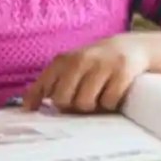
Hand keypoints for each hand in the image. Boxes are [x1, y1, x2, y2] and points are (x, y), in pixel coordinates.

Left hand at [23, 35, 149, 112]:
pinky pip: (109, 101)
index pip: (43, 87)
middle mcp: (81, 60)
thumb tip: (27, 108)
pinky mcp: (123, 72)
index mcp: (64, 60)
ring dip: (92, 106)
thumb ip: (49, 84)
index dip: (37, 103)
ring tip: (98, 98)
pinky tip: (114, 95)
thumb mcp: (71, 66)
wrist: (134, 47)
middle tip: (81, 102)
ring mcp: (103, 65)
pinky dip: (111, 104)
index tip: (36, 112)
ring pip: (85, 102)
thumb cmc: (96, 64)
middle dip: (71, 106)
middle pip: (63, 99)